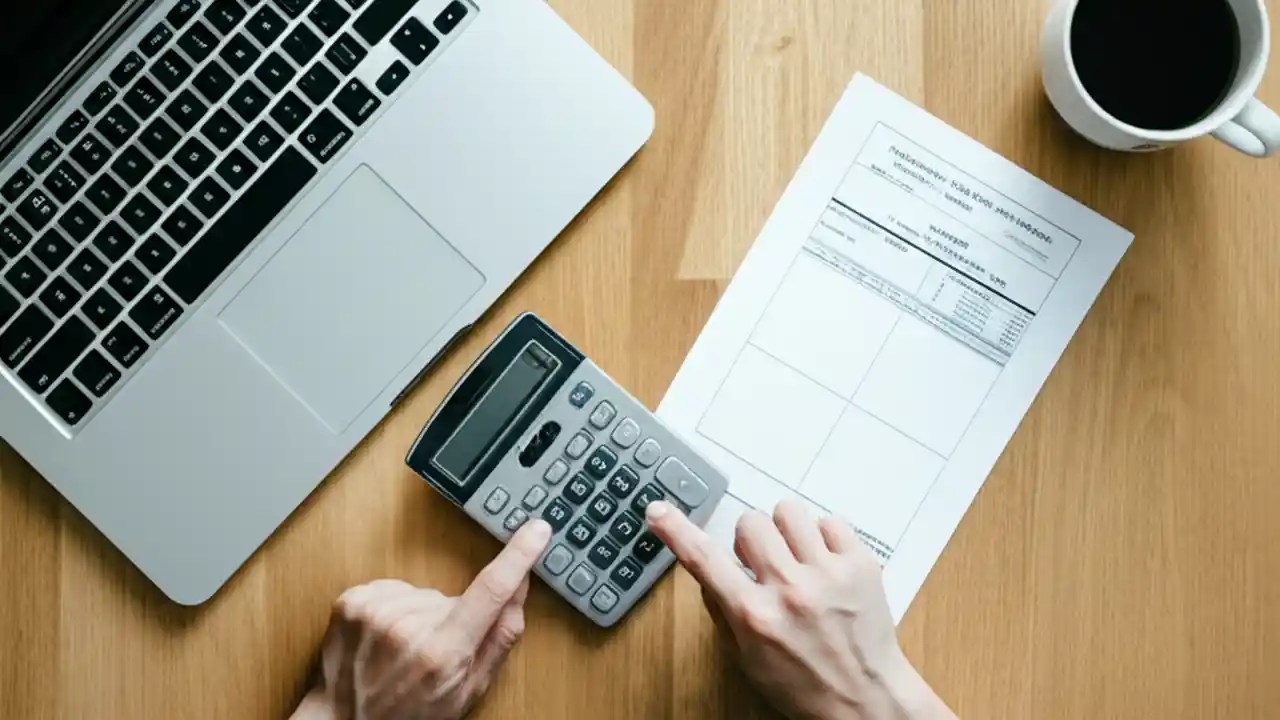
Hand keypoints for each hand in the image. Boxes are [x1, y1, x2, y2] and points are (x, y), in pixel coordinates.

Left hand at [291, 520, 551, 719]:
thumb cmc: (409, 715)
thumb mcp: (468, 691)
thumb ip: (499, 639)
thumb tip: (520, 589)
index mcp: (444, 654)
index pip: (491, 591)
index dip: (518, 556)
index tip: (536, 530)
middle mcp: (409, 628)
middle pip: (453, 599)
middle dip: (451, 620)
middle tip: (431, 656)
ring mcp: (376, 611)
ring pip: (423, 593)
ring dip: (418, 615)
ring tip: (401, 651)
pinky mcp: (352, 601)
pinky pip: (393, 589)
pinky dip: (393, 609)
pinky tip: (383, 638)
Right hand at [645, 500, 954, 719]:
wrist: (866, 700)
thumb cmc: (804, 684)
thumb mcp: (746, 658)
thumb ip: (722, 610)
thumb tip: (708, 567)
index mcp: (754, 616)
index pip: (704, 560)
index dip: (676, 531)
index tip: (658, 511)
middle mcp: (789, 590)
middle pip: (750, 522)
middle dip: (751, 539)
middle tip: (763, 562)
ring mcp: (828, 574)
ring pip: (789, 511)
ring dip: (787, 531)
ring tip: (798, 558)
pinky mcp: (861, 565)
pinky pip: (831, 521)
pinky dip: (824, 537)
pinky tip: (826, 563)